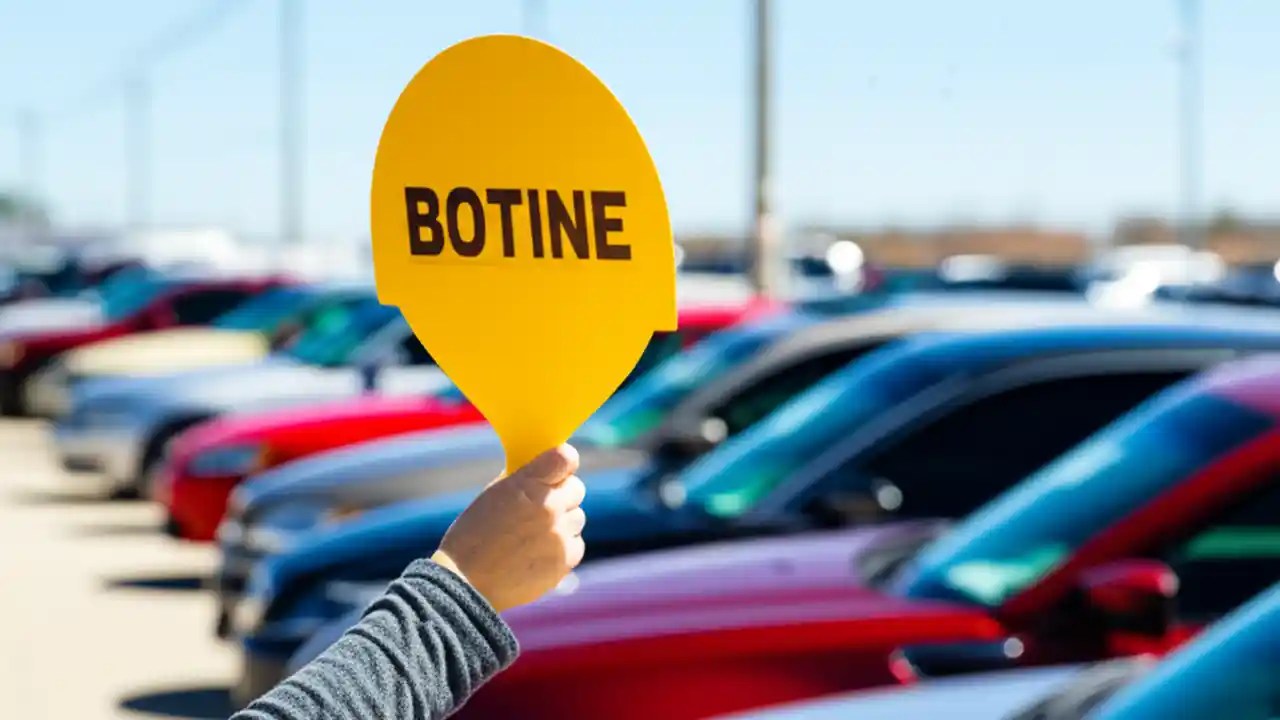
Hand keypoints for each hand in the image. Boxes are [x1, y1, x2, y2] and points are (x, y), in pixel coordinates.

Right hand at [432, 445, 585, 611]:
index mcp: (528, 485)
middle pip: (576, 489)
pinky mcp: (565, 561)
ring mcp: (559, 535)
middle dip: (561, 495)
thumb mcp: (493, 495)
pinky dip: (562, 547)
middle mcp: (549, 507)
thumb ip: (523, 481)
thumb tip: (545, 472)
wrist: (465, 582)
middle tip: (541, 507)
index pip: (566, 458)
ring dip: (562, 522)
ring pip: (577, 518)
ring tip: (534, 535)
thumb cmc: (472, 535)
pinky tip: (537, 553)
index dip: (563, 463)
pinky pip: (575, 544)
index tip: (558, 468)